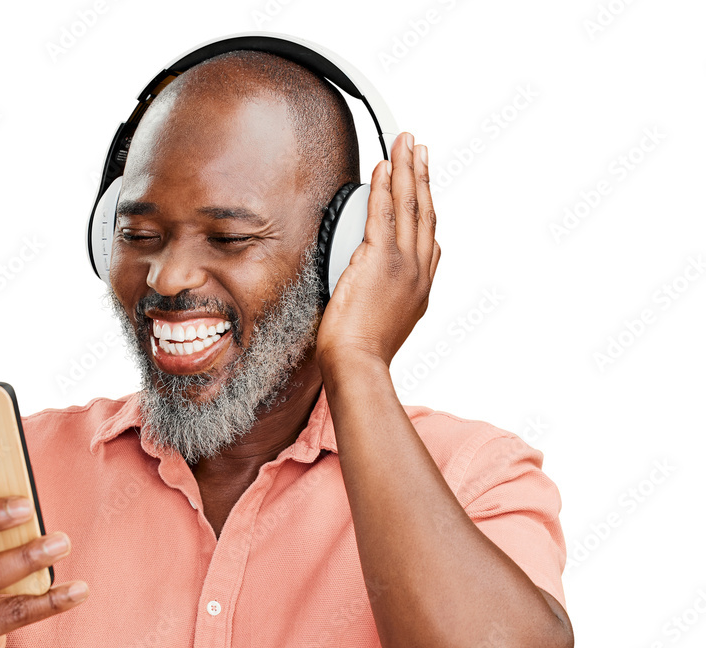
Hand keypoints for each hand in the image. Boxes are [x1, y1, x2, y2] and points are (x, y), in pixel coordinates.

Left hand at [315, 131, 440, 370]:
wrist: (358, 363)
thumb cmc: (362, 353)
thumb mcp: (386, 325)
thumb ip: (387, 302)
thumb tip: (373, 290)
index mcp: (421, 288)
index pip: (429, 240)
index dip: (428, 208)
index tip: (425, 188)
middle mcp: (419, 271)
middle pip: (424, 212)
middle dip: (422, 176)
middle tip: (420, 148)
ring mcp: (403, 264)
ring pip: (408, 205)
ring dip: (407, 169)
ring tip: (406, 143)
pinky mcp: (379, 259)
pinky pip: (382, 212)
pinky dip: (384, 185)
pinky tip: (383, 166)